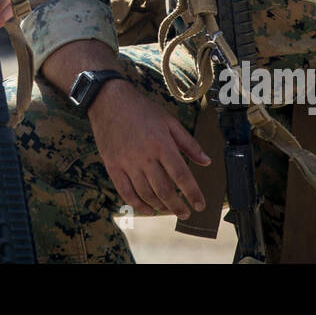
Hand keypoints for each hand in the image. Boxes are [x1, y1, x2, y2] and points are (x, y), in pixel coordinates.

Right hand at [87, 79, 210, 218]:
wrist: (109, 101)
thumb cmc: (142, 109)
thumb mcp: (169, 121)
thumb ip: (189, 143)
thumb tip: (207, 162)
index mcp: (162, 144)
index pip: (181, 175)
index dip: (192, 193)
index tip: (200, 205)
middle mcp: (145, 156)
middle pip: (164, 190)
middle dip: (177, 206)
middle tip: (185, 213)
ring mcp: (127, 162)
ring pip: (146, 194)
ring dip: (160, 206)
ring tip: (169, 209)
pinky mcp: (113, 166)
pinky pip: (126, 192)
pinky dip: (138, 205)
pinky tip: (148, 208)